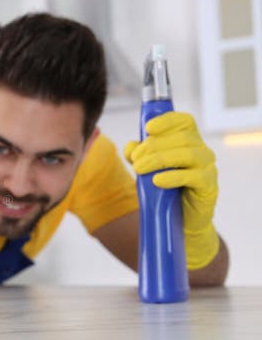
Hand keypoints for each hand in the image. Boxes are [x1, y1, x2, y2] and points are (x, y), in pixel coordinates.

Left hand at [124, 112, 218, 269]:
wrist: (179, 219)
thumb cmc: (164, 189)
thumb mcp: (147, 168)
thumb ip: (138, 154)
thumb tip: (131, 146)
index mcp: (188, 142)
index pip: (184, 121)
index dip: (167, 121)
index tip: (148, 128)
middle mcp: (201, 151)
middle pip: (182, 138)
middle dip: (154, 146)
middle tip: (135, 160)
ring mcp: (208, 168)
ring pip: (189, 154)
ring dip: (160, 159)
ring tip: (139, 169)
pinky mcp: (209, 186)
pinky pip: (195, 177)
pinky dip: (173, 177)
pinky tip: (157, 181)